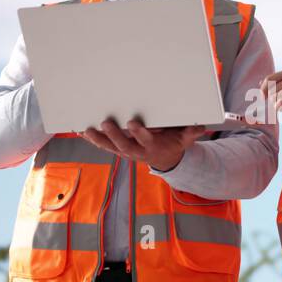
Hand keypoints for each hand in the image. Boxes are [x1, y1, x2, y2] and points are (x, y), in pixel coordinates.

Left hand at [82, 118, 204, 170]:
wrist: (164, 158)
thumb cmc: (172, 143)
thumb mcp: (184, 140)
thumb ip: (190, 134)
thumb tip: (201, 127)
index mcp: (152, 147)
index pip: (146, 140)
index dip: (139, 133)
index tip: (133, 123)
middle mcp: (136, 151)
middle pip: (123, 145)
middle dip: (114, 135)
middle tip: (106, 122)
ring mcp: (125, 151)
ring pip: (110, 147)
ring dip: (98, 139)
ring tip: (87, 129)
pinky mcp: (117, 149)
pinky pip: (103, 145)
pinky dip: (92, 139)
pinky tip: (81, 131)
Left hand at [260, 67, 281, 121]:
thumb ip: (276, 85)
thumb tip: (260, 83)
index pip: (269, 78)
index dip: (263, 89)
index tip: (262, 98)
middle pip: (271, 86)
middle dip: (269, 97)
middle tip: (273, 103)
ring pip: (276, 94)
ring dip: (274, 103)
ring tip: (279, 106)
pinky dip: (280, 106)